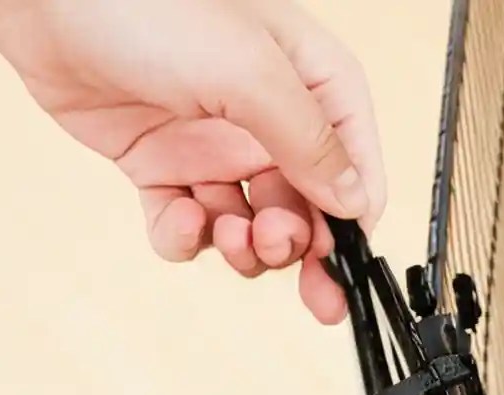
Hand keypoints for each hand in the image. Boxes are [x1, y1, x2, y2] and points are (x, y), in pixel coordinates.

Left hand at [0, 0, 386, 324]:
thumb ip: (307, 140)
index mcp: (309, 82)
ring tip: (228, 234)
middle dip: (295, 241)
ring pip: (247, 223)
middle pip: (303, 205)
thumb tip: (354, 203)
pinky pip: (184, 222)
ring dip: (244, 245)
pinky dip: (185, 237)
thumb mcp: (249, 73)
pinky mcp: (158, 163)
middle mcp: (266, 117)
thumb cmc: (149, 6)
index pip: (354, 162)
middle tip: (274, 247)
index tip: (341, 260)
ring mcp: (210, 143)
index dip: (352, 217)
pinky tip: (180, 221)